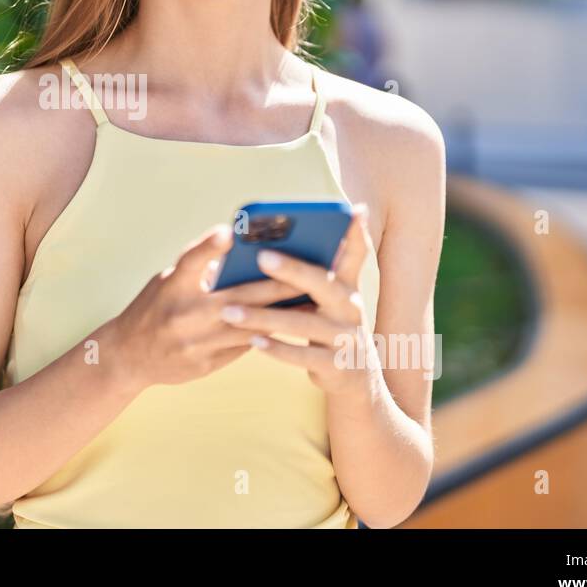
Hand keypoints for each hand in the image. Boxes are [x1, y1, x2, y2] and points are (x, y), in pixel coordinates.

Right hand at [111, 223, 309, 391]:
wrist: (128, 356)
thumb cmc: (154, 308)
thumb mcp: (168, 280)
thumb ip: (200, 266)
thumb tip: (240, 249)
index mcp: (173, 286)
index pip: (191, 261)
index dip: (210, 246)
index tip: (231, 231)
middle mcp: (184, 314)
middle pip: (239, 297)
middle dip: (279, 285)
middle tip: (312, 274)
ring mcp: (196, 343)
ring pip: (249, 327)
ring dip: (283, 315)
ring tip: (315, 304)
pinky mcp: (205, 364)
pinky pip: (244, 347)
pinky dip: (268, 335)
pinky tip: (294, 328)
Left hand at [217, 204, 379, 397]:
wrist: (354, 377)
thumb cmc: (328, 324)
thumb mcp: (329, 298)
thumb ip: (310, 273)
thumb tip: (264, 247)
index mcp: (348, 285)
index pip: (355, 253)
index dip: (357, 233)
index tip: (355, 210)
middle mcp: (352, 307)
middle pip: (322, 284)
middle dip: (292, 270)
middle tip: (260, 256)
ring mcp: (346, 338)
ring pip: (303, 324)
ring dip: (265, 317)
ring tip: (230, 311)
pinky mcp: (336, 366)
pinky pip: (303, 356)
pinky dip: (278, 348)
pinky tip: (253, 340)